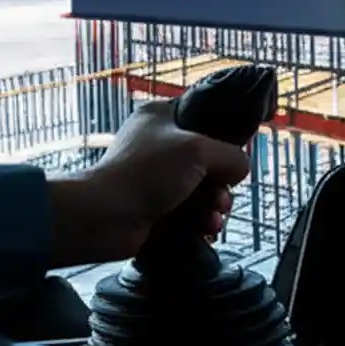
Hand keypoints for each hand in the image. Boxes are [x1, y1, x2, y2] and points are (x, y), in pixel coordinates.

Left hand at [48, 99, 251, 265]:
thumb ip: (231, 155)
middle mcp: (160, 145)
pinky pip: (193, 211)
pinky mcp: (158, 206)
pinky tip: (205, 228)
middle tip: (220, 194)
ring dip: (216, 204)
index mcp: (162, 118)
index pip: (204, 117)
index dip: (223, 137)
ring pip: (205, 188)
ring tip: (213, 216)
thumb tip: (240, 170)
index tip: (232, 154)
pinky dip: (202, 220)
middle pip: (211, 159)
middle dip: (222, 182)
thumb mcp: (199, 150)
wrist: (104, 219)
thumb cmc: (145, 174)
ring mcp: (158, 178)